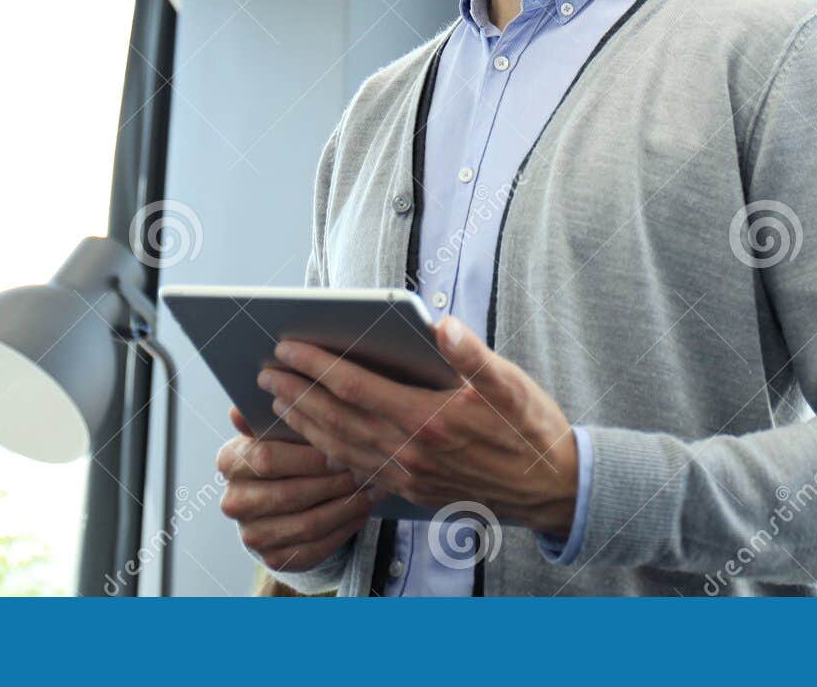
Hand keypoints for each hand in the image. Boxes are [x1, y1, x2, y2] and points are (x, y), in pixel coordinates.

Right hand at [217, 406, 382, 572]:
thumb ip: (274, 416)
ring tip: (373, 490)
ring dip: (346, 507)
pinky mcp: (274, 559)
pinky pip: (316, 548)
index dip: (308, 457)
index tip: (341, 449)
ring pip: (307, 524)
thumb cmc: (287, 454)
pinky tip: (362, 511)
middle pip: (289, 494)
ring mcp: (252, 535)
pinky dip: (344, 530)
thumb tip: (242, 408)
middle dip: (333, 482)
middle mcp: (233, 502)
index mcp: (229, 462)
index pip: (266, 458)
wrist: (282, 503)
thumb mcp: (281, 431)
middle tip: (365, 471)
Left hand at [258, 315, 578, 534]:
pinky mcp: (411, 490)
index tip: (286, 348)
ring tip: (276, 402)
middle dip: (296, 394)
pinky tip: (314, 438)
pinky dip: (328, 451)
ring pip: (341, 448)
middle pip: (337, 419)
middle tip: (264, 373)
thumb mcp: (511, 383)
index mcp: (430, 420)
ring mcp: (408, 476)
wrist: (551, 488)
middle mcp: (411, 452)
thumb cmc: (531, 428)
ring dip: (304, 425)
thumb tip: (443, 326)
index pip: (356, 388)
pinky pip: (358, 469)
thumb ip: (472, 355)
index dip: (316, 366)